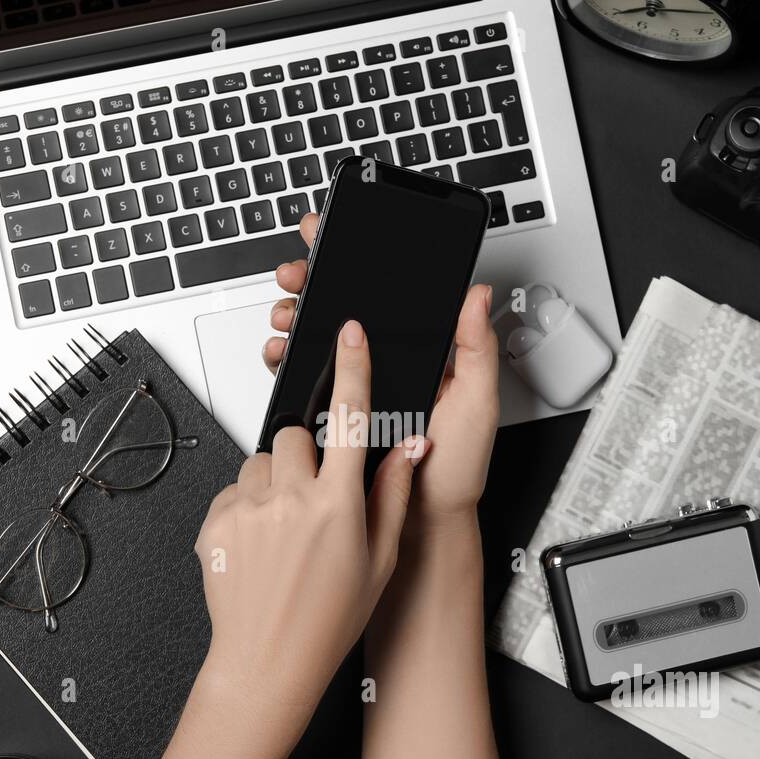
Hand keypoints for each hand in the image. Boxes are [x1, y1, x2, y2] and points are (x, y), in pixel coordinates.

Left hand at [195, 317, 429, 713]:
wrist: (267, 661)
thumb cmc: (326, 620)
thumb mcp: (379, 559)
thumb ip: (392, 495)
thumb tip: (408, 449)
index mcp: (338, 505)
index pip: (350, 419)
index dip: (353, 369)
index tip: (350, 334)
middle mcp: (291, 501)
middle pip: (295, 437)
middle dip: (305, 457)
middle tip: (311, 500)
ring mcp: (249, 511)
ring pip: (260, 462)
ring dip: (272, 483)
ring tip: (283, 532)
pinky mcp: (215, 522)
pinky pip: (232, 490)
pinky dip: (245, 507)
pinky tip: (259, 545)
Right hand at [266, 213, 499, 529]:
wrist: (425, 521)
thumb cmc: (455, 469)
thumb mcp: (477, 402)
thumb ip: (476, 347)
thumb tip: (477, 294)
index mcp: (421, 351)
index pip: (387, 293)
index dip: (357, 259)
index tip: (334, 236)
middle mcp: (385, 364)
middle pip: (342, 307)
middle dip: (312, 280)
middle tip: (299, 272)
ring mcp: (356, 387)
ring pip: (316, 337)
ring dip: (293, 314)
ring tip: (289, 311)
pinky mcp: (332, 412)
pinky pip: (302, 378)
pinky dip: (284, 358)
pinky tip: (282, 351)